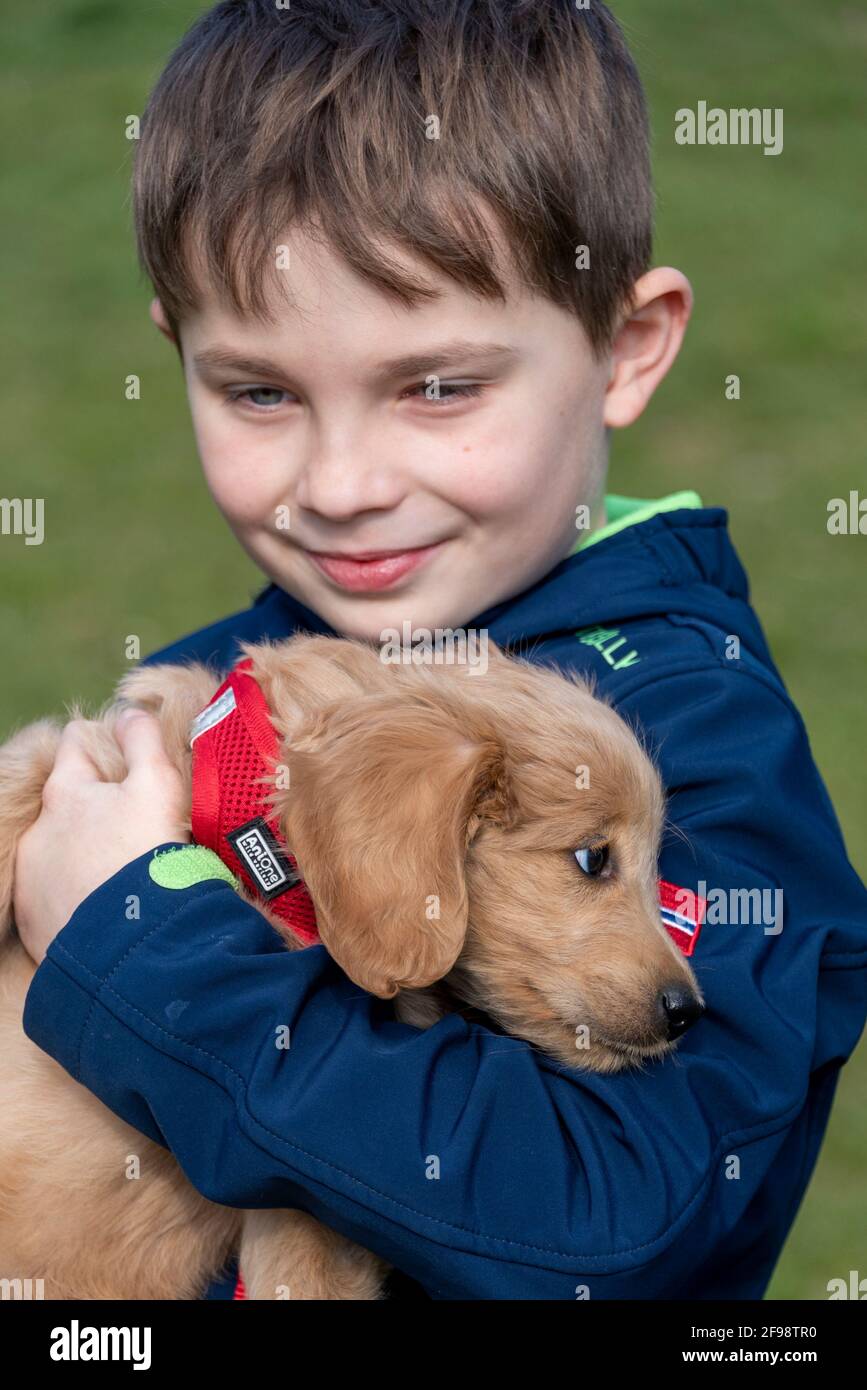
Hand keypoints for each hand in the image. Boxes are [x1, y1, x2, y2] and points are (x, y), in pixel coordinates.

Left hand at [14, 708, 189, 964]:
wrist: (134, 943)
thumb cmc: (148, 852)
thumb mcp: (158, 784)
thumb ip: (143, 739)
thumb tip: (128, 712)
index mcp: (67, 792)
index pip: (74, 745)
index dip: (100, 742)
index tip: (121, 752)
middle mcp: (39, 832)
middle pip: (64, 803)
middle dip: (90, 806)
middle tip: (129, 820)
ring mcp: (33, 880)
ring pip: (56, 851)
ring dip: (81, 853)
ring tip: (118, 871)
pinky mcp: (36, 922)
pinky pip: (54, 898)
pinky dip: (75, 895)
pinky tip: (104, 905)